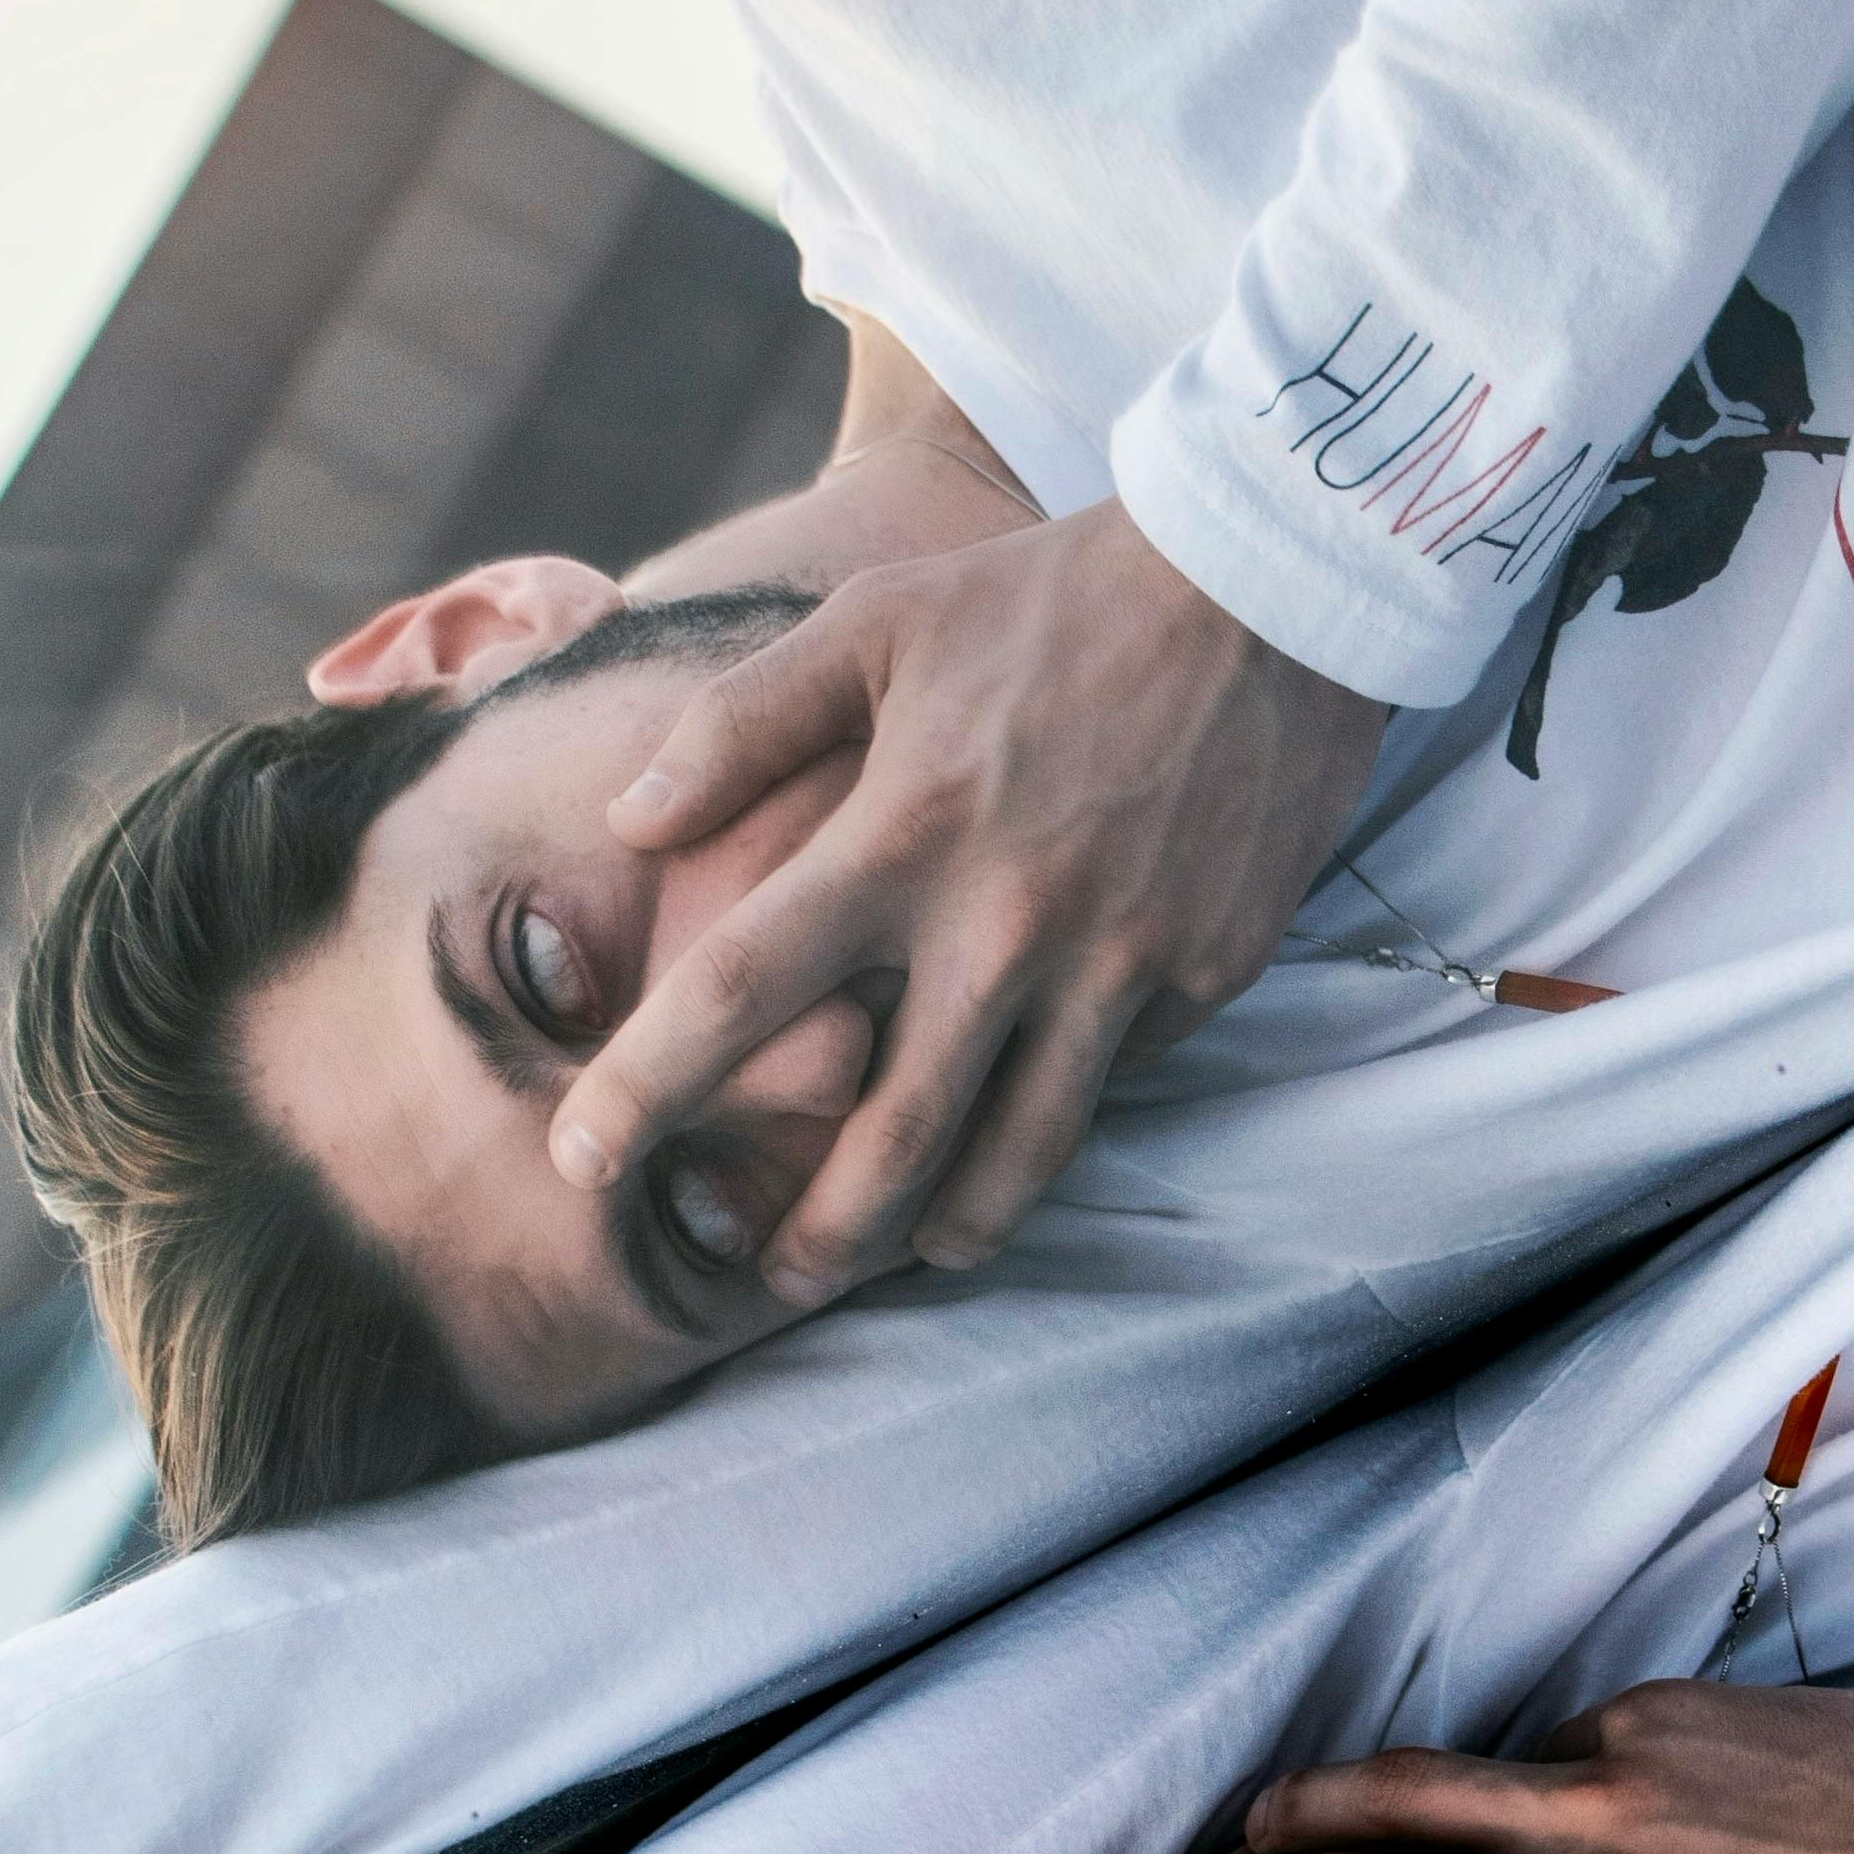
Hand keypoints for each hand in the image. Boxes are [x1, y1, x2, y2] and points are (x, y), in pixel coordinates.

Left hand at [548, 504, 1390, 1297]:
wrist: (1272, 582)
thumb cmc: (1051, 597)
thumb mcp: (878, 621)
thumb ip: (738, 724)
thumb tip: (625, 822)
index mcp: (904, 831)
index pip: (742, 987)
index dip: (647, 1085)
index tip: (581, 1156)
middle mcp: (1007, 920)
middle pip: (888, 1136)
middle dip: (815, 1236)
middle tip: (768, 1272)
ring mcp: (1117, 960)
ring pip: (1020, 1156)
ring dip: (947, 1230)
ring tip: (905, 1253)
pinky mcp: (1208, 975)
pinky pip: (1114, 1078)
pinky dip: (1061, 1114)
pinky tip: (1028, 1122)